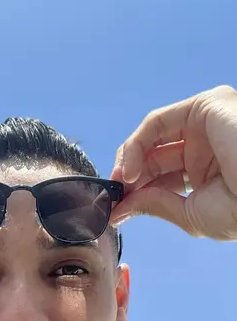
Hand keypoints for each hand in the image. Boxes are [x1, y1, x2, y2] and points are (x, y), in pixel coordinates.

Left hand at [110, 85, 236, 240]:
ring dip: (128, 163)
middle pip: (152, 158)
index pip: (161, 178)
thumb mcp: (192, 214)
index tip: (115, 212)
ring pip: (150, 137)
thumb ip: (157, 205)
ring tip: (120, 188)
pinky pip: (157, 122)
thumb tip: (124, 208)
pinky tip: (129, 172)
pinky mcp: (204, 106)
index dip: (136, 194)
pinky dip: (136, 146)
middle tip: (111, 200)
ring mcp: (205, 124)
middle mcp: (206, 145)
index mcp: (208, 172)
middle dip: (127, 179)